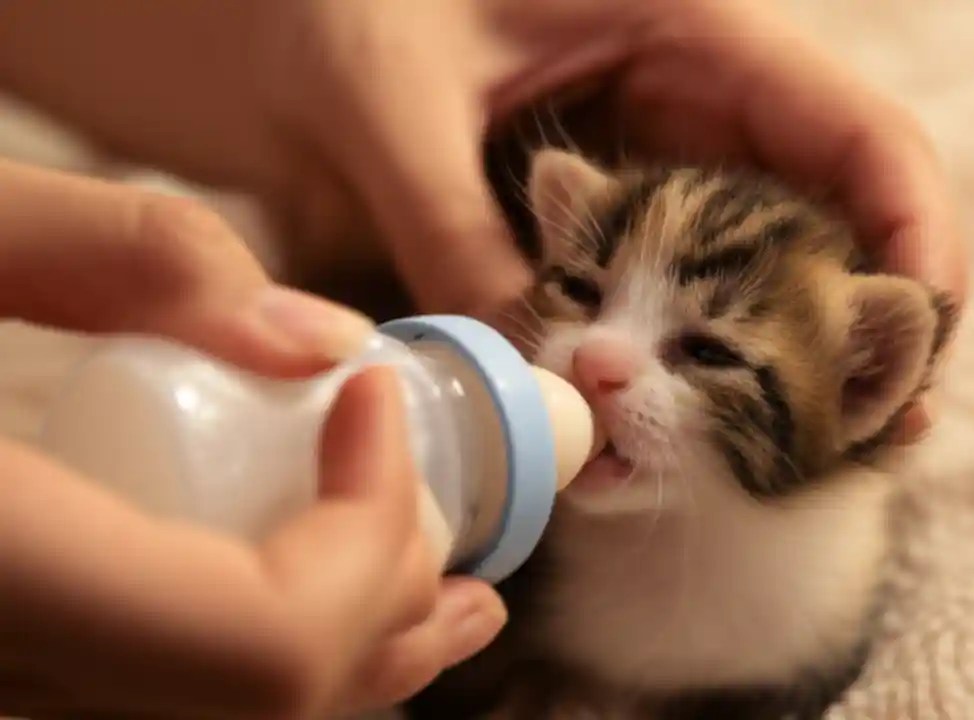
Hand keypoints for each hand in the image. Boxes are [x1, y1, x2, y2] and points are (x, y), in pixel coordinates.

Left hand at [0, 0, 965, 435]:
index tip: (921, 329)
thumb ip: (461, 231)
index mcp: (687, 31)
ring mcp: (652, 177)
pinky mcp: (601, 233)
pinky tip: (675, 435)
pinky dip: (678, 373)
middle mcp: (692, 110)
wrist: (262, 10)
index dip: (911, 227)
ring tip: (801, 455)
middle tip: (872, 435)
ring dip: (782, 368)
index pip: (853, 126)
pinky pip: (666, 308)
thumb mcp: (391, 97)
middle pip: (830, 221)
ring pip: (759, 277)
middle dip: (861, 327)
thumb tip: (535, 385)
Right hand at [0, 159, 504, 717]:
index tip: (374, 396)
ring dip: (350, 661)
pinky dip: (258, 667)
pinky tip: (313, 614)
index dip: (364, 533)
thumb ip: (117, 258)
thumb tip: (318, 340)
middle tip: (462, 532)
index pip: (252, 642)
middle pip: (255, 702)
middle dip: (386, 606)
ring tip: (446, 604)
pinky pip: (152, 701)